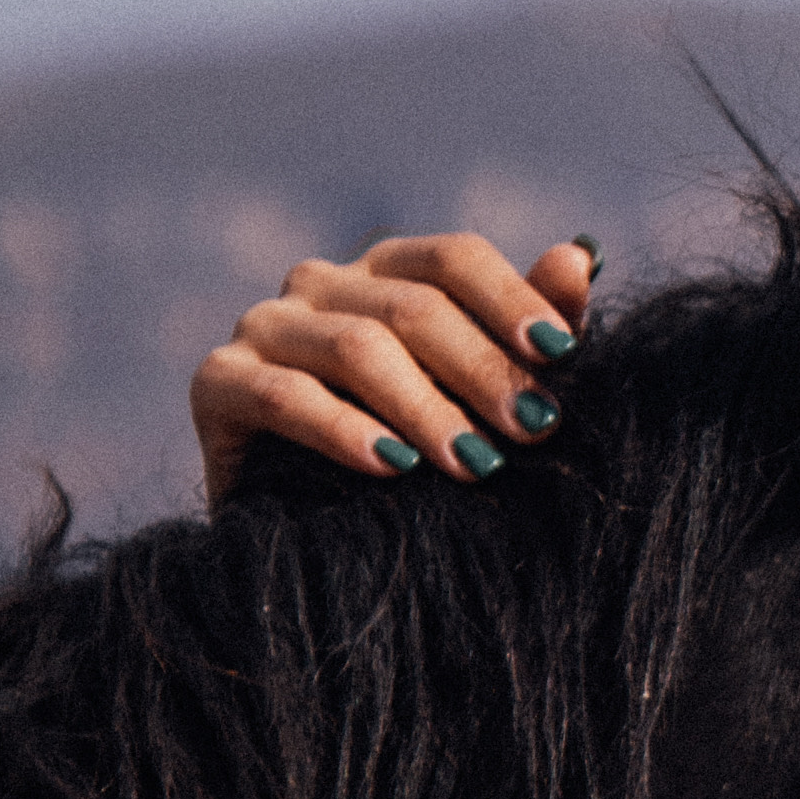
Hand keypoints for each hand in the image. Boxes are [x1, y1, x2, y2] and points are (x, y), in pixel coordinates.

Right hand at [191, 230, 596, 507]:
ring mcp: (266, 326)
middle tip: (533, 430)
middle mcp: (322, 283)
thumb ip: (525, 334)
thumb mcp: (477, 402)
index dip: (512, 301)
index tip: (563, 355)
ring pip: (356, 346)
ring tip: (476, 464)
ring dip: (425, 407)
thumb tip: (581, 259)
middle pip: (413, 305)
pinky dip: (343, 431)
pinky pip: (286, 395)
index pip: (455, 258)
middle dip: (481, 370)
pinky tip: (392, 467)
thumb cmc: (412, 460)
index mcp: (389, 272)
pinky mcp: (218, 382)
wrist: (308, 540)